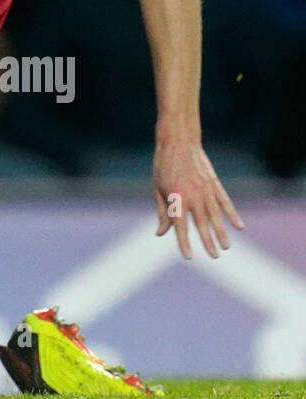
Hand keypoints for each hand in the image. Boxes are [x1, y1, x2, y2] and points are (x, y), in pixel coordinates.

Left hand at [153, 141, 243, 259]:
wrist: (178, 141)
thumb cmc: (163, 166)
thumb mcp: (158, 189)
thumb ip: (163, 212)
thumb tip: (161, 233)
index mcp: (176, 197)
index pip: (181, 226)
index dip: (184, 242)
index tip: (189, 257)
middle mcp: (193, 195)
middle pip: (202, 224)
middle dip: (208, 242)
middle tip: (214, 257)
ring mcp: (206, 189)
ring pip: (216, 215)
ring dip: (222, 232)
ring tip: (226, 247)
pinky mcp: (214, 183)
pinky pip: (225, 202)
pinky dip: (232, 215)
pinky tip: (239, 226)